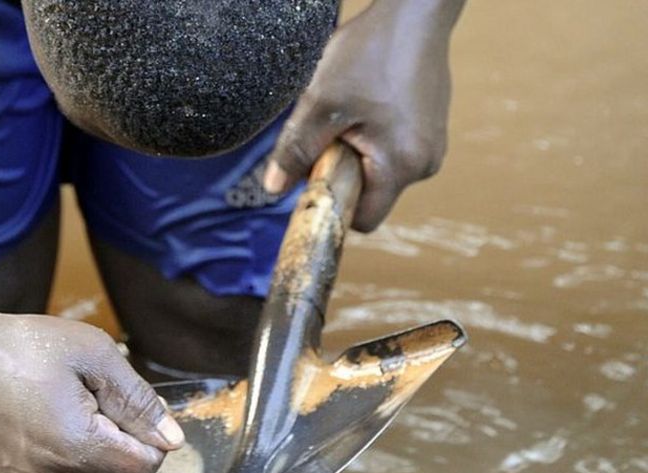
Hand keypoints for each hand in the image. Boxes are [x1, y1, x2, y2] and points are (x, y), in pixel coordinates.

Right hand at [0, 310, 184, 472]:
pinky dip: (81, 467)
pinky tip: (59, 428)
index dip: (148, 434)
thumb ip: (139, 400)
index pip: (146, 468)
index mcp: (75, 448)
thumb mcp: (93, 354)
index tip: (122, 402)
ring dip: (106, 460)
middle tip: (101, 406)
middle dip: (130, 450)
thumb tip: (173, 439)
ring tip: (77, 414)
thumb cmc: (22, 348)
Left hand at [264, 0, 457, 231]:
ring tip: (351, 110)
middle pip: (371, 194)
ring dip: (357, 151)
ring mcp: (433, 146)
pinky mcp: (431, 130)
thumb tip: (273, 189)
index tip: (316, 176)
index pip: (364, 219)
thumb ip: (296, 149)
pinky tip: (368, 102)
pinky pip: (393, 151)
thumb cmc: (370, 53)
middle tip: (333, 129)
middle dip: (344, 172)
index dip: (335, 204)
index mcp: (403, 165)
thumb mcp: (322, 103)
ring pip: (380, 171)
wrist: (415, 11)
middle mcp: (426, 163)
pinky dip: (373, 138)